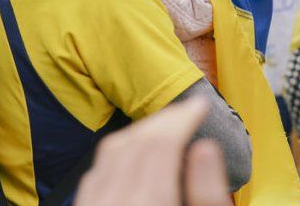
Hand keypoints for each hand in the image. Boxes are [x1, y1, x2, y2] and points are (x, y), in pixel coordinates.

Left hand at [76, 97, 231, 205]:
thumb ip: (207, 193)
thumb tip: (206, 148)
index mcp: (149, 203)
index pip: (163, 144)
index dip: (185, 117)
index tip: (201, 104)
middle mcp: (113, 202)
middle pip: (137, 143)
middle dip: (165, 120)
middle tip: (188, 110)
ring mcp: (93, 204)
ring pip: (112, 151)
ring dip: (141, 131)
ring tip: (167, 125)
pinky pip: (97, 170)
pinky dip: (119, 152)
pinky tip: (135, 153)